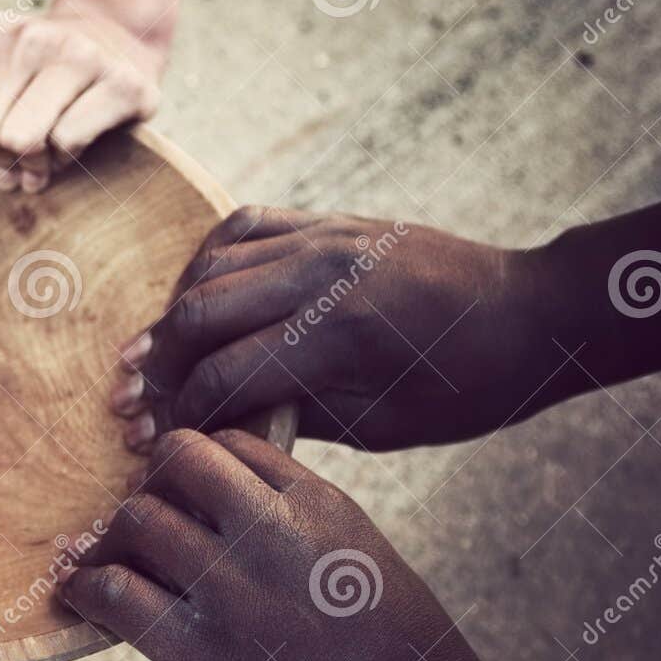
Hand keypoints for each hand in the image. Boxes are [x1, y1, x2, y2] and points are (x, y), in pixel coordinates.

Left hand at [0, 5, 163, 192]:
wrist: (119, 38)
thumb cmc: (42, 75)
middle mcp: (27, 36)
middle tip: (18, 161)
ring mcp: (78, 54)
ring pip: (20, 141)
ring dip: (31, 166)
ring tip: (44, 158)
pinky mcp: (121, 82)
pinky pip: (66, 141)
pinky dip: (66, 158)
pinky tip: (72, 146)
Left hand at [60, 429, 513, 660]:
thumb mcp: (367, 568)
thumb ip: (306, 537)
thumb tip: (240, 525)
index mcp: (322, 505)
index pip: (229, 446)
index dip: (192, 469)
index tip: (177, 497)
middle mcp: (274, 532)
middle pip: (174, 464)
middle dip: (149, 488)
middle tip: (135, 526)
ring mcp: (234, 590)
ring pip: (136, 520)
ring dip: (110, 541)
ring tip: (99, 564)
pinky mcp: (200, 655)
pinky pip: (115, 593)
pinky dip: (86, 589)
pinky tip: (79, 598)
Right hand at [110, 207, 544, 450]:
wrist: (528, 312)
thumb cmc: (463, 385)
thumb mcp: (382, 426)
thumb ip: (295, 416)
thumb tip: (219, 420)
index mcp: (341, 334)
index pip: (226, 373)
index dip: (183, 412)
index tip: (160, 439)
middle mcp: (322, 274)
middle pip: (199, 313)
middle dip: (157, 365)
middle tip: (132, 402)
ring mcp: (323, 237)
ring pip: (209, 267)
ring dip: (172, 316)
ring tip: (153, 359)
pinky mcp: (327, 220)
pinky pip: (241, 227)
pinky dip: (204, 264)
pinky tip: (194, 298)